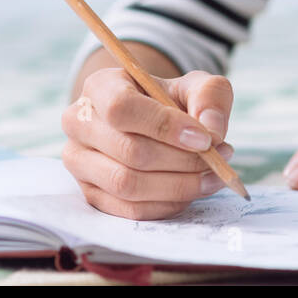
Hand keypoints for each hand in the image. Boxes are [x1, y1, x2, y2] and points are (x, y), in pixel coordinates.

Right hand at [62, 67, 234, 219]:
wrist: (151, 123)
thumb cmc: (170, 102)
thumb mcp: (195, 87)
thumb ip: (210, 97)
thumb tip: (211, 129)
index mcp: (99, 87)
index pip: (122, 108)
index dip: (165, 126)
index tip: (205, 138)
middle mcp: (78, 122)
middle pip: (129, 151)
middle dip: (182, 161)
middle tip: (218, 160)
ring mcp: (79, 161)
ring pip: (127, 184)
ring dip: (178, 185)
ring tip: (211, 176)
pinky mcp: (89, 193)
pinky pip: (129, 209)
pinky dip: (167, 205)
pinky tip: (191, 190)